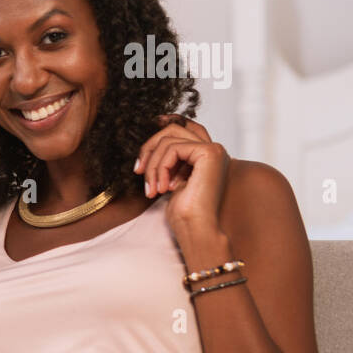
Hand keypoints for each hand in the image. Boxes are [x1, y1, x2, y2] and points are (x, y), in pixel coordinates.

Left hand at [134, 114, 228, 234]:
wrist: (196, 228)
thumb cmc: (183, 212)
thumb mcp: (170, 180)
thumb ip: (167, 161)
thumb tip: (149, 144)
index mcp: (207, 156)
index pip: (183, 128)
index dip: (164, 124)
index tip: (147, 132)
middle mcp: (214, 150)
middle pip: (173, 129)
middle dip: (149, 148)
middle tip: (138, 172)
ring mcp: (214, 150)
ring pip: (169, 139)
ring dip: (153, 165)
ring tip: (151, 189)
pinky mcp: (209, 152)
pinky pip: (173, 148)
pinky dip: (161, 167)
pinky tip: (163, 188)